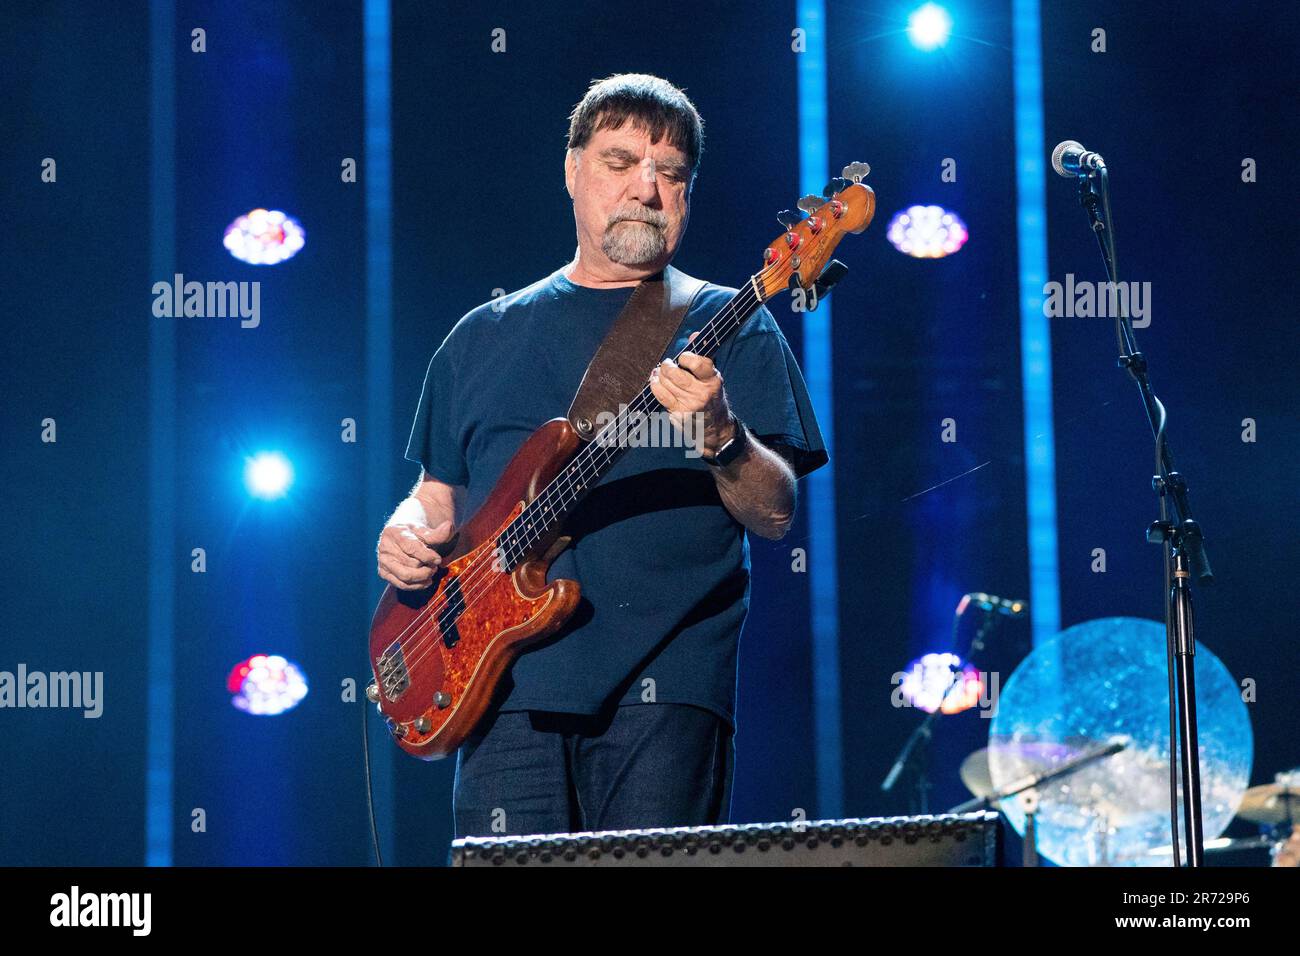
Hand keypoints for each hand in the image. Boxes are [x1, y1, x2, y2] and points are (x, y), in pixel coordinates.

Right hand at [377, 519, 454, 590]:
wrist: (402, 536)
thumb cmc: (415, 533)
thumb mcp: (426, 530)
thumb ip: (437, 532)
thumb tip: (448, 526)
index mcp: (393, 532)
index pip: (412, 548)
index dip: (428, 556)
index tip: (438, 559)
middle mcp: (384, 547)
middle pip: (410, 563)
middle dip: (427, 566)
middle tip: (436, 565)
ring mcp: (383, 561)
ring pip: (405, 576)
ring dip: (423, 577)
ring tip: (432, 571)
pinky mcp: (384, 573)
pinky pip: (401, 585)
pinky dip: (417, 585)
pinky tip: (427, 581)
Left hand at [649, 331, 734, 456]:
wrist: (715, 429)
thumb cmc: (712, 397)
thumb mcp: (712, 378)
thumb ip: (702, 357)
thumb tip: (694, 334)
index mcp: (713, 380)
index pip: (698, 363)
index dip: (686, 357)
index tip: (682, 358)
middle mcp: (702, 393)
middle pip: (677, 374)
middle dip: (667, 366)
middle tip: (666, 364)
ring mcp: (690, 405)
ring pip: (666, 383)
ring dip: (659, 375)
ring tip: (658, 372)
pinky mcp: (679, 414)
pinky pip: (661, 396)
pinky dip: (655, 386)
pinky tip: (654, 381)